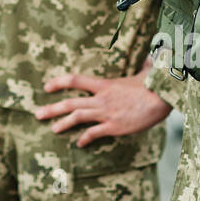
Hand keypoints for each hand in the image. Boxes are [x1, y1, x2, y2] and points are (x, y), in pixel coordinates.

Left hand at [35, 71, 170, 146]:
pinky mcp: (115, 126)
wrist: (162, 97)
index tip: (46, 86)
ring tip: (53, 129)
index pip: (75, 80)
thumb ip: (141, 64)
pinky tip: (79, 143)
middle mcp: (101, 98)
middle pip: (70, 103)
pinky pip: (94, 133)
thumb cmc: (154, 83)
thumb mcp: (143, 71)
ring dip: (63, 124)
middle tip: (37, 114)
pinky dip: (85, 138)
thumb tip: (150, 57)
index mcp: (104, 84)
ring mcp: (107, 113)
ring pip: (78, 117)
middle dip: (52, 109)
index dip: (58, 82)